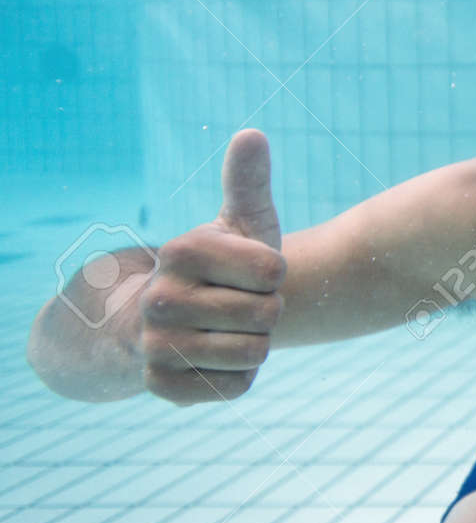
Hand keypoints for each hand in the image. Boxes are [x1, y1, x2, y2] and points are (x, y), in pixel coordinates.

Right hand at [138, 129, 285, 404]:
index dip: (274, 276)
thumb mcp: (236, 224)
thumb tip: (252, 133)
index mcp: (181, 250)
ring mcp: (155, 344)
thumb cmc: (217, 267)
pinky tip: (217, 359)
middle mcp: (159, 297)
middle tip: (237, 304)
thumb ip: (248, 183)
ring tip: (229, 330)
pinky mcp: (160, 385)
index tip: (251, 272)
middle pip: (267, 316)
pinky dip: (238, 378)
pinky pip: (234, 389)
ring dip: (254, 346)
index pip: (273, 273)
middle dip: (265, 312)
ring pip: (254, 354)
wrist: (160, 320)